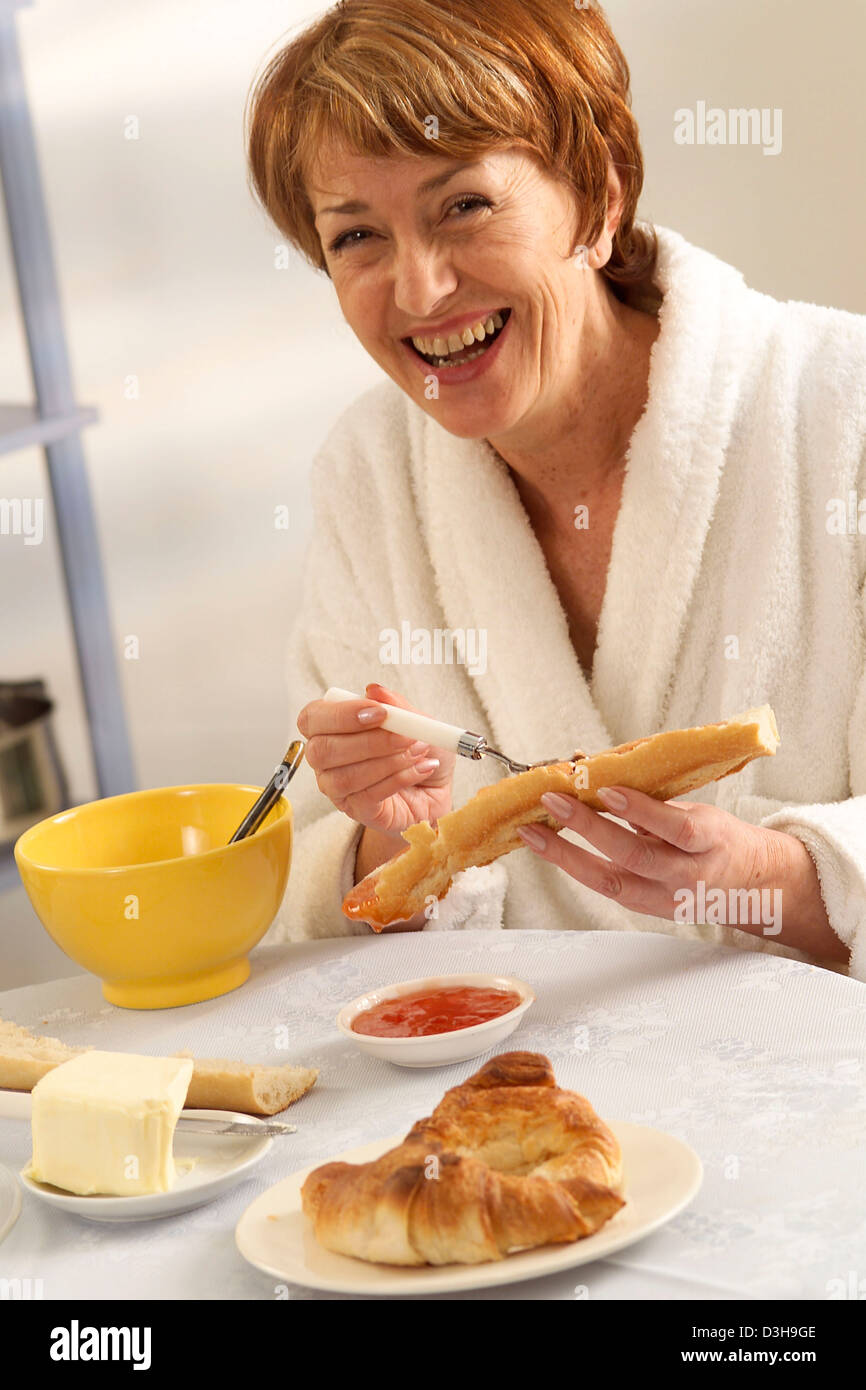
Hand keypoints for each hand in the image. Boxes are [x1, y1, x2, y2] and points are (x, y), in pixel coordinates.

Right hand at [296, 683, 455, 835]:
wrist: (437, 789)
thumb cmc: (419, 752)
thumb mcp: (417, 722)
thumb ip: (396, 706)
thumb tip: (375, 689)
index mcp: (330, 728)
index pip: (312, 719)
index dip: (341, 714)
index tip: (379, 712)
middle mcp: (326, 760)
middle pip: (321, 750)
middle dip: (368, 741)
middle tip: (405, 736)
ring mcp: (337, 789)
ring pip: (345, 776)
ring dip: (388, 762)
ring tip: (418, 752)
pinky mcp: (357, 811)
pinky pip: (368, 796)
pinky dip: (399, 779)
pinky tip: (420, 769)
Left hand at [515, 785, 820, 944]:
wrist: (748, 884)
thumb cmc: (716, 837)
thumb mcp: (697, 809)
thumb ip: (650, 795)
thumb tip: (588, 764)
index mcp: (710, 841)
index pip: (677, 827)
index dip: (642, 811)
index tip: (608, 790)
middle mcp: (688, 875)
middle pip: (636, 856)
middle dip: (589, 828)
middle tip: (553, 801)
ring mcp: (666, 898)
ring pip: (612, 881)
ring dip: (567, 855)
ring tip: (533, 830)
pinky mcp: (647, 909)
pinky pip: (606, 888)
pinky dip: (574, 866)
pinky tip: (548, 848)